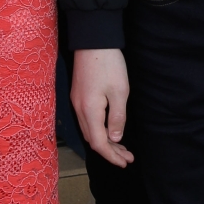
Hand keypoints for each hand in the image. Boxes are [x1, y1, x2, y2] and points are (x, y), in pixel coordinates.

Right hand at [72, 47, 133, 165]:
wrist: (93, 40)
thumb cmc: (108, 64)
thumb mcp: (120, 92)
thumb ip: (117, 117)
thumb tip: (115, 138)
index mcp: (90, 111)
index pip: (99, 143)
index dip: (111, 156)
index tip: (125, 163)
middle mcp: (79, 109)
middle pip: (92, 139)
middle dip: (110, 151)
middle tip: (127, 158)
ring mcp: (77, 102)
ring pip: (89, 131)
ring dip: (105, 141)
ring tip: (122, 147)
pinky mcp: (78, 95)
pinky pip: (87, 120)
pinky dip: (99, 130)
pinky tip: (109, 130)